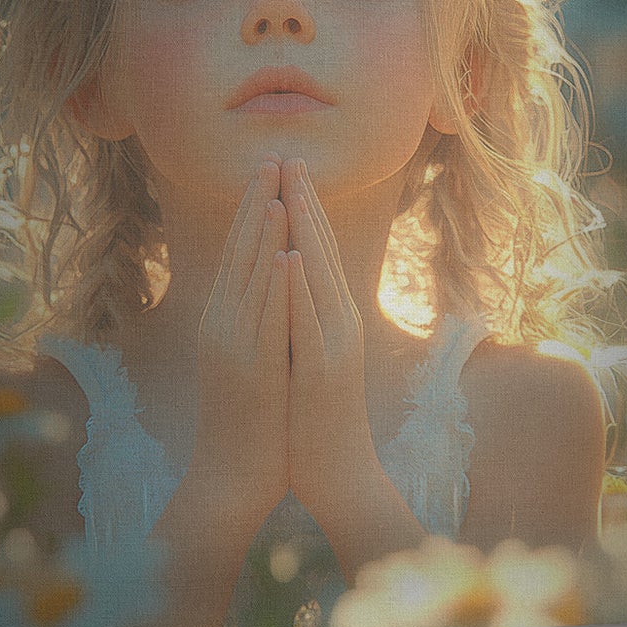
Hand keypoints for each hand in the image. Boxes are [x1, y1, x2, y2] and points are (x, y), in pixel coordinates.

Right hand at [190, 156, 290, 523]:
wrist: (231, 477)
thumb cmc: (248, 422)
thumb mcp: (249, 359)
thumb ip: (254, 320)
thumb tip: (270, 284)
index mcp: (224, 319)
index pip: (240, 252)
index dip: (253, 209)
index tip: (269, 169)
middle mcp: (223, 324)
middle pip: (240, 253)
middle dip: (256, 203)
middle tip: (270, 157)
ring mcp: (233, 346)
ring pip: (250, 279)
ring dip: (263, 233)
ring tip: (275, 190)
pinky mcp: (251, 369)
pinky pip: (265, 318)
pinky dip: (273, 284)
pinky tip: (283, 254)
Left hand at [281, 156, 379, 513]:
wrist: (338, 473)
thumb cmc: (316, 418)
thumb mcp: (308, 354)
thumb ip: (304, 316)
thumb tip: (287, 279)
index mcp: (333, 315)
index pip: (316, 249)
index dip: (302, 206)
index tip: (286, 166)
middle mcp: (340, 320)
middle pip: (322, 249)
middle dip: (304, 200)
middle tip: (291, 153)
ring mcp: (336, 343)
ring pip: (319, 275)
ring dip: (306, 229)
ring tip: (291, 186)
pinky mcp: (325, 370)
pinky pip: (310, 321)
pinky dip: (302, 287)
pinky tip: (293, 256)